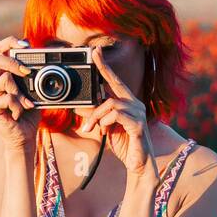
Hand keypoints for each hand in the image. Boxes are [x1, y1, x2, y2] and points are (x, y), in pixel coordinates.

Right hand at [0, 36, 38, 150]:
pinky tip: (18, 114)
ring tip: (25, 105)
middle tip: (26, 72)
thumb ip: (33, 75)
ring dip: (20, 92)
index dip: (8, 42)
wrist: (25, 137)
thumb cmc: (29, 114)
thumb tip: (42, 58)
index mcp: (0, 76)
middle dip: (10, 61)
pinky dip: (18, 106)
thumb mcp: (34, 91)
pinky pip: (6, 98)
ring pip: (4, 79)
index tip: (25, 44)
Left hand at [78, 45, 156, 176]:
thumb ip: (94, 116)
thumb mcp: (104, 128)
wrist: (137, 164)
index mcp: (127, 103)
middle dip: (104, 68)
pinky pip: (116, 115)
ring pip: (111, 103)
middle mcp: (134, 104)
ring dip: (96, 115)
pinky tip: (104, 131)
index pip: (115, 81)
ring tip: (91, 128)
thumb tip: (78, 107)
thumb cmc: (124, 145)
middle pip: (115, 83)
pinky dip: (106, 122)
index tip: (97, 52)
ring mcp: (138, 113)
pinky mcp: (137, 124)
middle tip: (93, 54)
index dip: (106, 66)